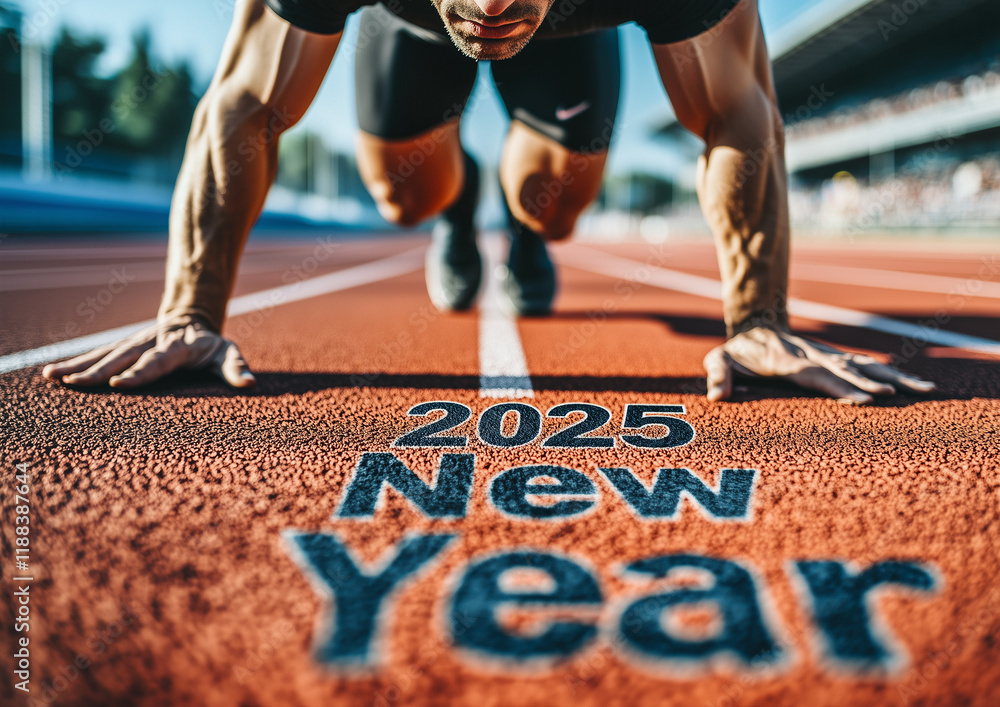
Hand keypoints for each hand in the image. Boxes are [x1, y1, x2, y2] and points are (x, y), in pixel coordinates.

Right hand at [42, 315, 255, 389]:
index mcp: (176, 348)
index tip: (119, 385)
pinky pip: (96, 355)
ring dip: (78, 366)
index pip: (156, 362)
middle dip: (99, 371)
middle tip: (76, 384)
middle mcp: (149, 343)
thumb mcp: (228, 353)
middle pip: (123, 358)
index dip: (140, 373)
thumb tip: (250, 383)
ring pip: (103, 355)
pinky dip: (74, 363)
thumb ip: (236, 368)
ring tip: (53, 377)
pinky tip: (51, 374)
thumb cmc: (211, 345)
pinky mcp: (121, 347)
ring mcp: (132, 344)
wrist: (192, 317)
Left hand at [703, 327, 935, 404]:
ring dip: (895, 377)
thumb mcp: (719, 360)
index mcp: (790, 362)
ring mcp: (828, 356)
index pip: (820, 377)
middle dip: (876, 383)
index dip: (842, 387)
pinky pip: (865, 365)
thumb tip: (716, 396)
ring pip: (865, 366)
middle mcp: (815, 357)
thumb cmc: (736, 351)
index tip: (866, 400)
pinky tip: (911, 383)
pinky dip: (889, 373)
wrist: (755, 324)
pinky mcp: (835, 358)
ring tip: (926, 389)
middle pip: (850, 370)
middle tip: (902, 396)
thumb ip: (717, 375)